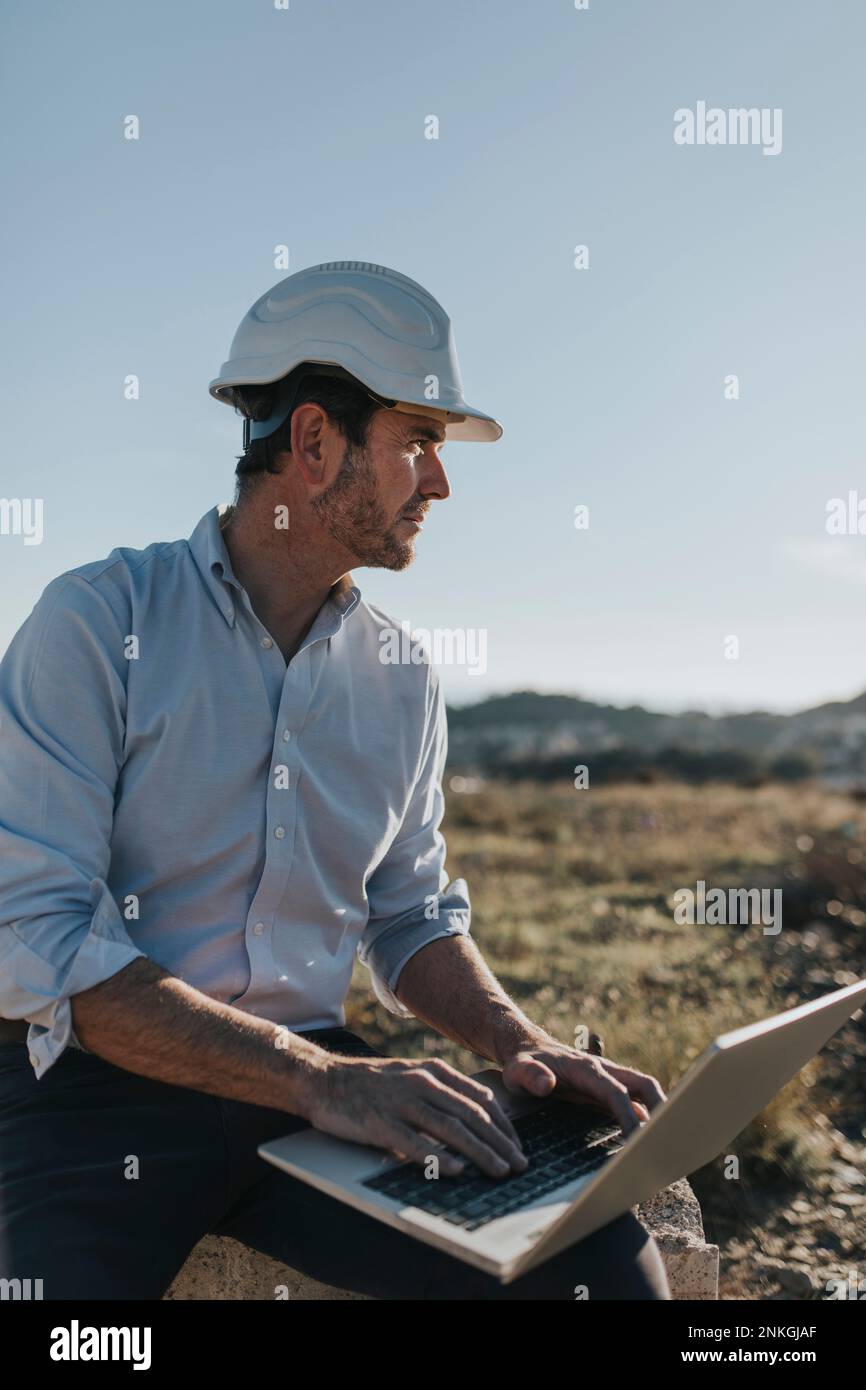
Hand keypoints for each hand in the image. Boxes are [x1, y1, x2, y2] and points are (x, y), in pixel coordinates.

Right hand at [303, 1055, 529, 1177]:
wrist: (323, 1079)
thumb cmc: (371, 1084)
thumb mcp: (411, 1075)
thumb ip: (442, 1091)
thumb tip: (478, 1116)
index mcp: (433, 1071)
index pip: (480, 1099)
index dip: (503, 1125)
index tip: (517, 1146)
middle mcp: (422, 1083)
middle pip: (472, 1114)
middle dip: (501, 1142)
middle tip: (520, 1164)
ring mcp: (401, 1102)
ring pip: (450, 1128)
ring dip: (480, 1152)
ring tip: (499, 1171)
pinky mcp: (380, 1122)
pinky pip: (415, 1142)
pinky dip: (438, 1158)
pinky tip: (456, 1171)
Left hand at [500, 1038, 666, 1137]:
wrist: (527, 1050)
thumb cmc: (522, 1064)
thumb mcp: (516, 1071)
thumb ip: (529, 1076)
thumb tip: (547, 1085)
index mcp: (586, 1069)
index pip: (616, 1092)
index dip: (628, 1115)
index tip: (638, 1140)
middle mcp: (604, 1071)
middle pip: (644, 1084)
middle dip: (662, 1107)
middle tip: (671, 1138)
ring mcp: (608, 1079)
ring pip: (644, 1090)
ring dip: (660, 1111)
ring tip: (670, 1143)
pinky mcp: (608, 1089)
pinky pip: (634, 1100)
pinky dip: (647, 1117)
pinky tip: (650, 1140)